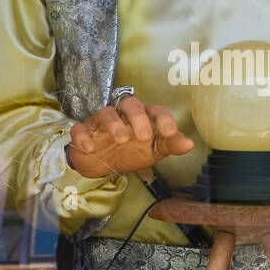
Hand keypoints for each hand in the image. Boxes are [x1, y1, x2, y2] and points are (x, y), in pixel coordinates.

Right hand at [68, 97, 193, 179]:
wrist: (100, 164)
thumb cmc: (130, 152)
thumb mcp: (153, 151)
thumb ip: (170, 145)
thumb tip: (190, 143)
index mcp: (143, 118)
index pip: (155, 110)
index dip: (164, 118)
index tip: (171, 132)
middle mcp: (123, 116)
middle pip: (130, 104)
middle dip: (138, 118)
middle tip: (144, 136)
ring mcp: (101, 123)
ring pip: (106, 113)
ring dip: (114, 124)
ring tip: (121, 140)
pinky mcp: (83, 132)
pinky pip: (80, 129)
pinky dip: (83, 136)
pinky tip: (89, 147)